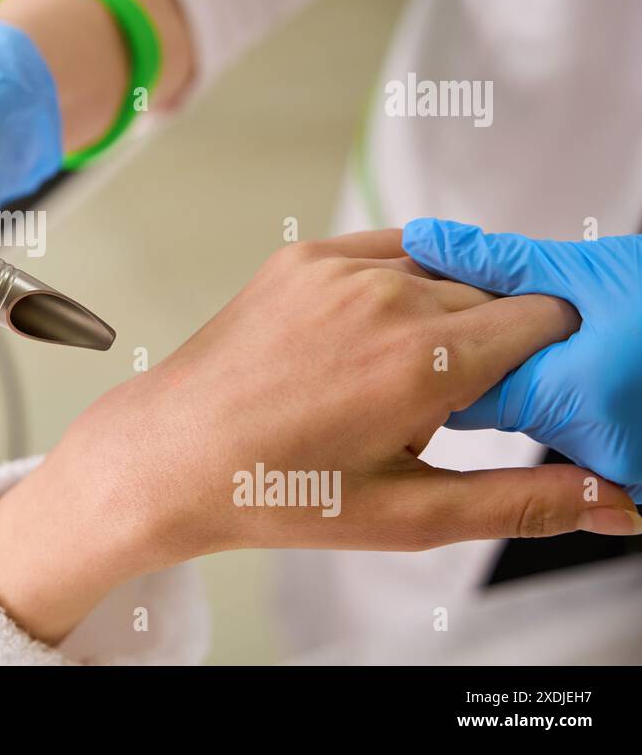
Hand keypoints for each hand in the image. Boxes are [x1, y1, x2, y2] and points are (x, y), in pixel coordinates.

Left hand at [0, 230, 639, 642]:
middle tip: (444, 404)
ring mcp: (338, 270)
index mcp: (423, 361)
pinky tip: (370, 339)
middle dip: (491, 344)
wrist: (171, 455)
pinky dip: (399, 286)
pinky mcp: (303, 257)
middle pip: (495, 298)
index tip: (521, 395)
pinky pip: (388, 251)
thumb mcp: (408, 516)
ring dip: (441, 316)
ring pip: (443, 273)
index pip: (545, 322)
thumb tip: (615, 500)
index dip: (546, 359)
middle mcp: (386, 298)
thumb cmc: (276, 492)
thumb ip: (523, 500)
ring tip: (391, 380)